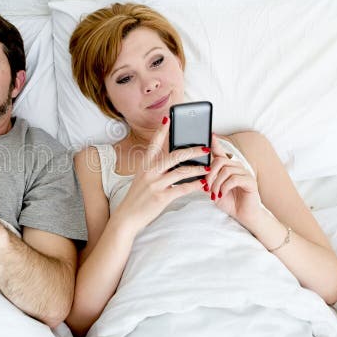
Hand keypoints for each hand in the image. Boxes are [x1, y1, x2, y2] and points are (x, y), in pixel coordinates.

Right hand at [114, 117, 208, 231]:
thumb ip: (156, 168)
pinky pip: (182, 189)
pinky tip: (202, 184)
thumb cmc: (137, 198)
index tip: (168, 118)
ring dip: (198, 169)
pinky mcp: (161, 197)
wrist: (126, 217)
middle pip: (174, 155)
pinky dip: (194, 186)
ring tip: (209, 167)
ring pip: (181, 172)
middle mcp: (149, 172)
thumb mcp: (142, 179)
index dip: (161, 130)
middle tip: (205, 148)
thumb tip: (175, 161)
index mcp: (144, 165)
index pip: (153, 143)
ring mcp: (155, 184)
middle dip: (192, 150)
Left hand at [205, 134, 262, 227]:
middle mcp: (236, 167)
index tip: (210, 134)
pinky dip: (224, 187)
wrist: (244, 215)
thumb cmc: (229, 201)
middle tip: (206, 187)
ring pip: (225, 171)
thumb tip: (194, 173)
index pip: (220, 152)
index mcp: (227, 167)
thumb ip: (206, 180)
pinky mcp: (250, 181)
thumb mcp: (213, 190)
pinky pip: (234, 179)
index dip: (215, 143)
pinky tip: (221, 195)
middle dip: (209, 174)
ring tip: (214, 194)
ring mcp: (244, 173)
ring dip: (216, 184)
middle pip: (219, 161)